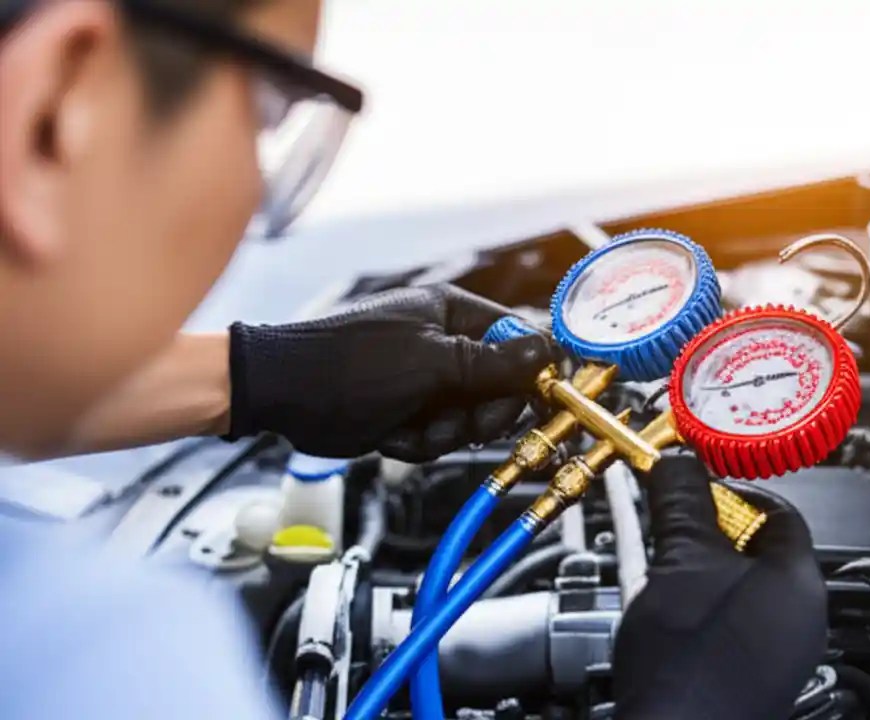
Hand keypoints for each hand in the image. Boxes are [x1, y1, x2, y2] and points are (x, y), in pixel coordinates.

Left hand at [224, 285, 560, 461]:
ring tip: (411, 425)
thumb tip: (547, 354)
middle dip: (479, 413)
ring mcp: (427, 379)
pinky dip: (419, 443)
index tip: (539, 397)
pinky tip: (392, 433)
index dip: (530, 370)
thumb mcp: (432, 363)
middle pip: (500, 387)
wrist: (280, 395)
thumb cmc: (349, 365)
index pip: (517, 338)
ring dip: (445, 433)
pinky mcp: (410, 410)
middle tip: (460, 420)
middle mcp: (444, 342)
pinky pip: (440, 436)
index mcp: (452, 312)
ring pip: (471, 419)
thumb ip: (494, 363)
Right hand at [614, 457, 826, 719]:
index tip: (694, 481)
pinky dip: (686, 597)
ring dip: (689, 560)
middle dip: (703, 526)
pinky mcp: (740, 675)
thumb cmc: (692, 667)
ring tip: (653, 547)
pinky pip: (717, 620)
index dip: (731, 489)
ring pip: (729, 585)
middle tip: (668, 512)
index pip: (778, 511)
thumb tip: (678, 464)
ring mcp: (769, 652)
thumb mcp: (680, 563)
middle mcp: (795, 619)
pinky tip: (651, 592)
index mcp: (799, 584)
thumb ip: (682, 503)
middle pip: (751, 549)